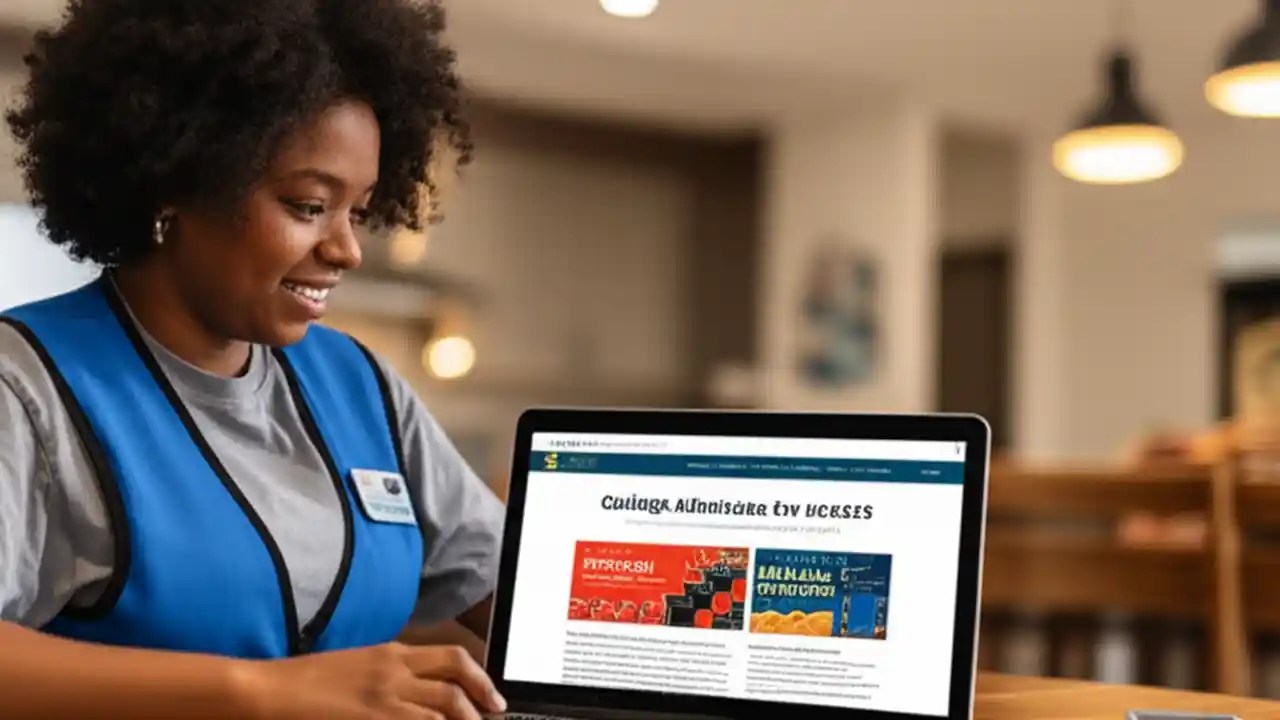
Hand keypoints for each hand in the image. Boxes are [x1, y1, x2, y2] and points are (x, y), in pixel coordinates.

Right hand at [240, 642, 506, 718]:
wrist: (267, 690)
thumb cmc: (306, 681)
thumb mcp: (358, 666)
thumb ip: (391, 675)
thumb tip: (420, 692)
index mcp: (392, 654)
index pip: (452, 660)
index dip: (480, 679)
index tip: (492, 699)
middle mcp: (395, 674)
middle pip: (455, 688)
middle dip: (481, 706)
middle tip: (493, 718)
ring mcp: (384, 701)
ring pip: (442, 714)